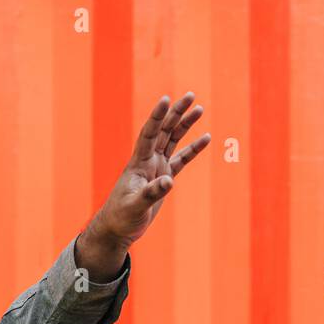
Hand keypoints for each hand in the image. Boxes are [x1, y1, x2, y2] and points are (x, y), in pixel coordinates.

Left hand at [76, 92, 209, 279]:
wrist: (118, 228)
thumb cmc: (121, 217)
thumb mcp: (135, 207)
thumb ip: (152, 193)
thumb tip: (169, 181)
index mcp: (138, 163)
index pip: (149, 134)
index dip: (156, 117)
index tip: (165, 99)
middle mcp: (147, 161)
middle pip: (164, 131)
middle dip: (176, 113)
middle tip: (190, 96)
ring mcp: (156, 168)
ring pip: (173, 140)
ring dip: (185, 125)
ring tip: (199, 109)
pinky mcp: (164, 178)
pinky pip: (181, 159)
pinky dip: (193, 149)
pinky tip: (205, 138)